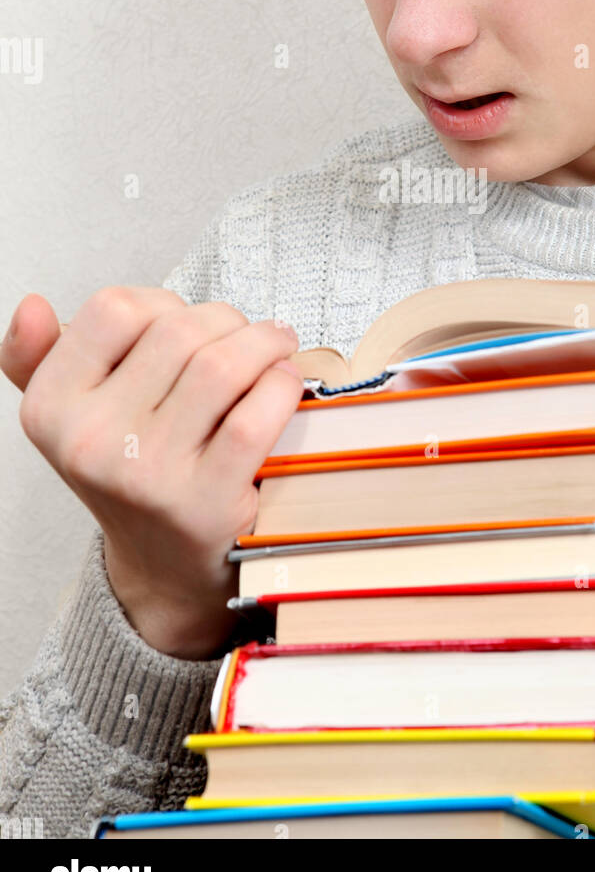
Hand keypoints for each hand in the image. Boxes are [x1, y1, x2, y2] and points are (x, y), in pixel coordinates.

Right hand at [2, 289, 303, 657]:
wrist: (162, 569)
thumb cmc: (129, 471)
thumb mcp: (69, 416)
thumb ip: (38, 358)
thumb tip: (33, 307)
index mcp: (51, 409)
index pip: (113, 308)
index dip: (162, 302)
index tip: (185, 323)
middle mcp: (90, 442)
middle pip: (178, 330)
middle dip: (226, 321)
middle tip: (246, 336)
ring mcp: (148, 474)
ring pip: (222, 365)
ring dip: (266, 344)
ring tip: (276, 349)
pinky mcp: (205, 500)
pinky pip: (256, 415)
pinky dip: (281, 387)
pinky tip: (284, 385)